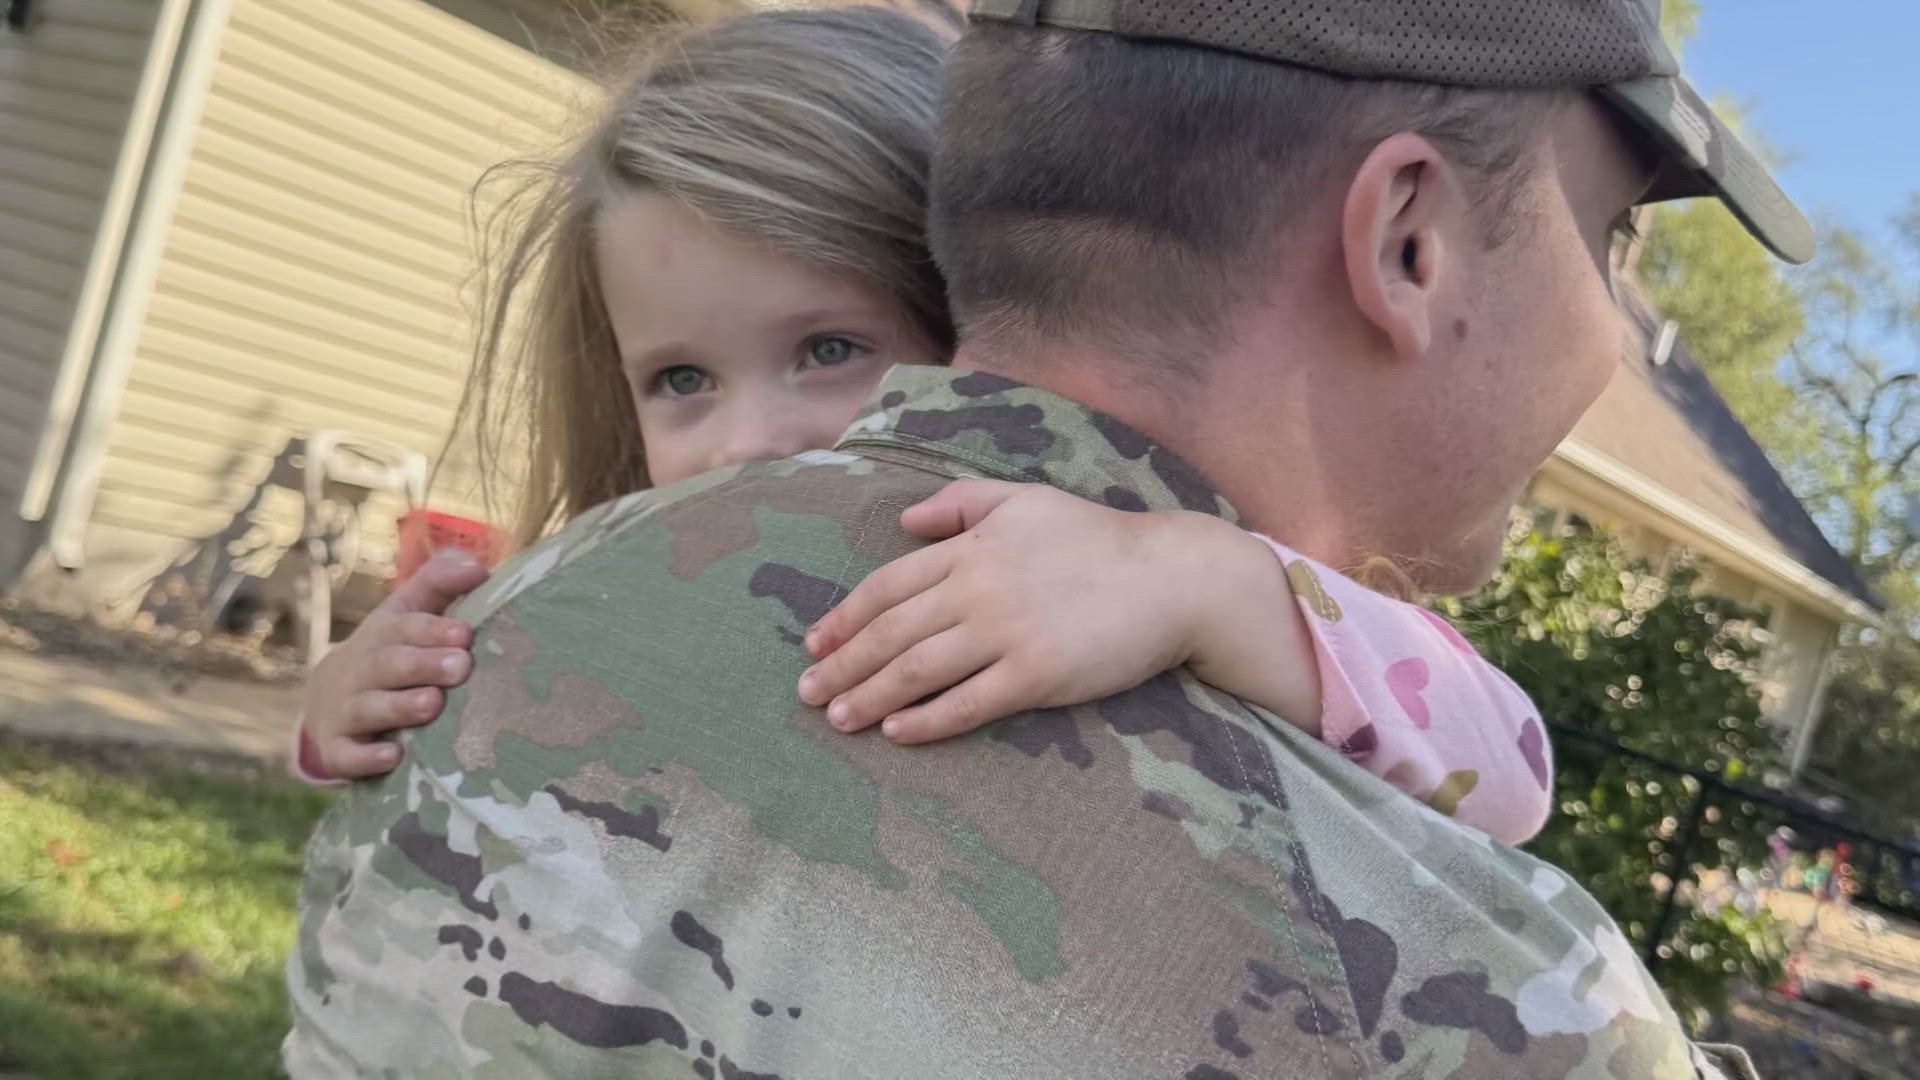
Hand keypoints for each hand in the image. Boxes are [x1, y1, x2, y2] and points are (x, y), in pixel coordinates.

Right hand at [298, 550, 487, 777]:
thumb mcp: (409, 612)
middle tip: (461, 666)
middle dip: (424, 664)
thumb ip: (440, 584)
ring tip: (432, 704)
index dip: (433, 630)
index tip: (465, 634)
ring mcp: (347, 711)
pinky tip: (391, 757)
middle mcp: (362, 670)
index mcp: (384, 634)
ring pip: (370, 708)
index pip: (405, 627)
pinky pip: (347, 755)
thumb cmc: (392, 651)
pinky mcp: (338, 750)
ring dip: (400, 706)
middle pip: (389, 664)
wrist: (328, 699)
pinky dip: (365, 758)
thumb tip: (478, 565)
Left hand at [797, 480, 1263, 743]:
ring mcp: (1006, 633)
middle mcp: (979, 588)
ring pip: (917, 670)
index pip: (888, 585)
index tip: (814, 642)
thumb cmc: (1098, 539)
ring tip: (838, 719)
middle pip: (890, 632)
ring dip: (869, 696)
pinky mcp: (1037, 675)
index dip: (845, 617)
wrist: (1172, 579)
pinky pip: (967, 704)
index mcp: (972, 547)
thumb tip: (904, 522)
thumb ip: (961, 504)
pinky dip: (925, 720)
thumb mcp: (1025, 501)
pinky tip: (896, 732)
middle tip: (807, 692)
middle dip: (842, 664)